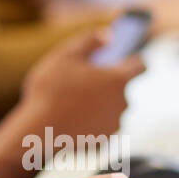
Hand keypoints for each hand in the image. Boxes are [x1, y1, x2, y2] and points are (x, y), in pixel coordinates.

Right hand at [17, 28, 142, 140]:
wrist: (38, 132)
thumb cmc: (51, 90)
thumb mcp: (66, 55)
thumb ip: (90, 41)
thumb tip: (109, 36)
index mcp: (118, 79)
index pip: (140, 65)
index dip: (131, 58)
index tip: (121, 57)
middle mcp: (123, 103)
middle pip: (121, 88)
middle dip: (106, 83)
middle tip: (81, 79)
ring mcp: (114, 124)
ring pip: (111, 108)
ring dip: (98, 103)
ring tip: (71, 101)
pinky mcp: (103, 141)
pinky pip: (100, 126)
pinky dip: (90, 122)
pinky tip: (70, 119)